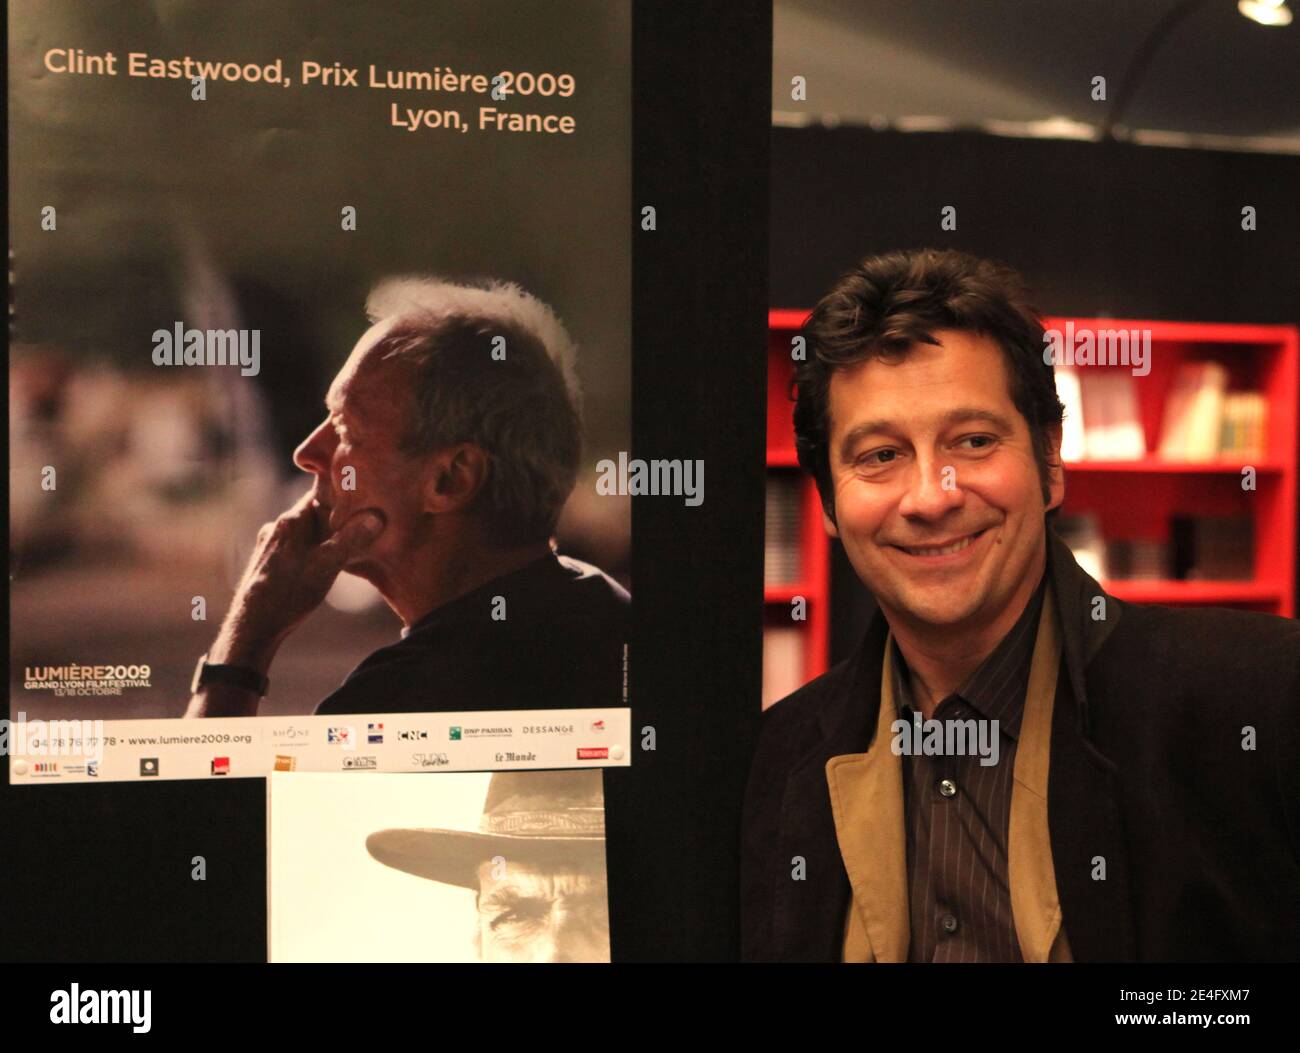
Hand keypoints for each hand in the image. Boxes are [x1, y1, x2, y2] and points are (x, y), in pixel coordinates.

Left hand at [211, 492, 385, 672]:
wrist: (253, 626)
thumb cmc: (289, 593)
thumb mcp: (328, 565)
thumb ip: (351, 539)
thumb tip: (375, 516)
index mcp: (290, 522)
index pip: (318, 495)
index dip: (341, 497)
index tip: (360, 501)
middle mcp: (276, 529)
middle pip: (311, 515)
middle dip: (334, 520)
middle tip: (358, 528)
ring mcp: (268, 546)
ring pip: (302, 533)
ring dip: (321, 539)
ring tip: (341, 551)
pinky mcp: (266, 564)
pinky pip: (294, 549)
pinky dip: (309, 552)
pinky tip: (317, 568)